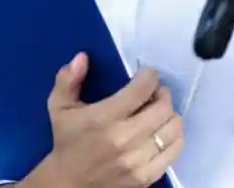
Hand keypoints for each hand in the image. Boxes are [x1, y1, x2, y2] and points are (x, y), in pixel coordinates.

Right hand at [41, 53, 183, 187]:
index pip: (143, 88)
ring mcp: (138, 160)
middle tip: (154, 94)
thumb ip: (68, 80)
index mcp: (104, 118)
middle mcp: (124, 139)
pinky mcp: (147, 176)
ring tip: (158, 113)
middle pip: (163, 107)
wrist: (68, 184)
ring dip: (169, 115)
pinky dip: (173, 137)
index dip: (149, 76)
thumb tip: (82, 57)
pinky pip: (175, 149)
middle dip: (161, 94)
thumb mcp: (59, 108)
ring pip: (173, 127)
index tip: (145, 76)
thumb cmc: (67, 141)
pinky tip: (160, 133)